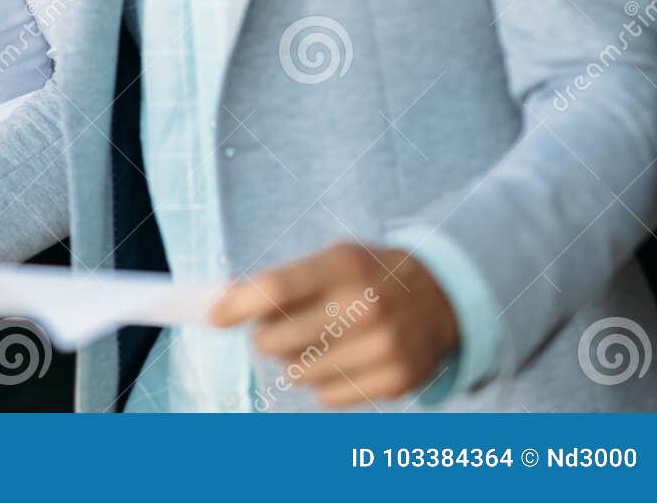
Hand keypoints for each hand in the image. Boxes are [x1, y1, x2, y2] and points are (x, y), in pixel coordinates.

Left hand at [209, 243, 459, 407]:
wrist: (441, 297)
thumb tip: (224, 305)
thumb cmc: (368, 276)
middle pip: (278, 340)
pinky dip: (323, 383)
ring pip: (298, 374)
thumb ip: (282, 280)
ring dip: (294, 362)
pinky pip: (328, 397)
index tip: (215, 317)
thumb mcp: (332, 259)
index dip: (236, 307)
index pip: (274, 290)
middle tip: (278, 329)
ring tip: (315, 343)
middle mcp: (365, 308)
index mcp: (343, 267)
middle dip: (266, 337)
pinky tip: (343, 360)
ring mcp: (384, 348)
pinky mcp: (396, 381)